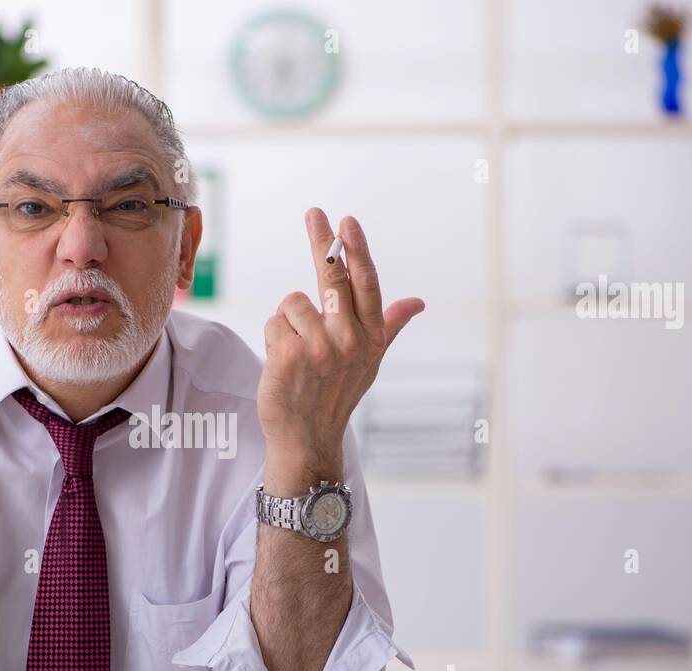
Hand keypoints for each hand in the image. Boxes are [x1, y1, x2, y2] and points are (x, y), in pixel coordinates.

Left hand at [257, 209, 424, 494]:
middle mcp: (351, 339)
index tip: (347, 221)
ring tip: (296, 356)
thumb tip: (417, 302)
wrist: (307, 437)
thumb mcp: (369, 361)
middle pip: (332, 277)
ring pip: (293, 303)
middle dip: (323, 242)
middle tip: (314, 213)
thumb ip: (389, 326)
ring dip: (287, 324)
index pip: (366, 283)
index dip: (357, 250)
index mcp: (371, 336)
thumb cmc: (335, 395)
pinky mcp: (291, 355)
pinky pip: (274, 322)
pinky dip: (273, 339)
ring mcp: (321, 348)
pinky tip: (283, 365)